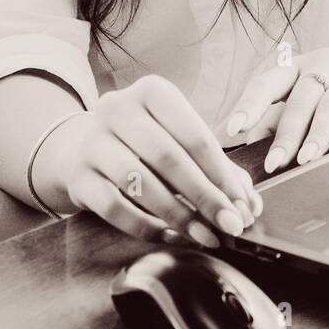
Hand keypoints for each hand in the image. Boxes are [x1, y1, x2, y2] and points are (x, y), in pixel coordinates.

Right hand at [33, 75, 263, 244]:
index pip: (195, 135)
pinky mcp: (78, 176)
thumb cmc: (146, 144)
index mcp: (152, 91)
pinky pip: (115, 208)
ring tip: (207, 236)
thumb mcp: (178, 141)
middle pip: (170, 158)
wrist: (83, 148)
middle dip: (206, 198)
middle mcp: (118, 108)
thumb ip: (217, 169)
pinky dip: (147, 227)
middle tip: (232, 226)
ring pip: (142, 184)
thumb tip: (250, 204)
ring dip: (181, 216)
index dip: (222, 175)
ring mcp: (93, 142)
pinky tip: (172, 236)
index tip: (243, 206)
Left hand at [225, 20, 328, 173]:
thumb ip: (286, 111)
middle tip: (273, 163)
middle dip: (287, 131)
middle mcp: (327, 64)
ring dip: (319, 131)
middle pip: (302, 96)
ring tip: (307, 158)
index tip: (233, 129)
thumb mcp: (316, 86)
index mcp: (302, 66)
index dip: (251, 103)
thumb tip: (249, 141)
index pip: (269, 81)